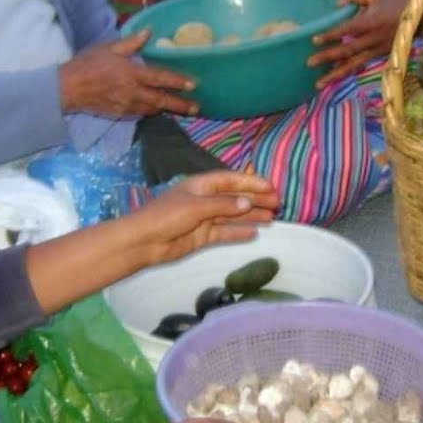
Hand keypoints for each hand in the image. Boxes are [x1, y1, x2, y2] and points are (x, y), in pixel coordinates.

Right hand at [59, 32, 197, 116]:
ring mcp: (127, 105)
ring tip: (179, 108)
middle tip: (196, 107)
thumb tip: (148, 32)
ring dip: (166, 109)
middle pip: (161, 101)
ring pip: (152, 109)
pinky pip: (140, 113)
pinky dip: (150, 110)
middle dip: (180, 105)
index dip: (177, 82)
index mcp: (131, 73)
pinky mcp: (120, 113)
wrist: (69, 88)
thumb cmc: (88, 64)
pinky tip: (155, 108)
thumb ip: (131, 43)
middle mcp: (133, 92)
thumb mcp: (109, 48)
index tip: (193, 84)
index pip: (160, 78)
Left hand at [130, 169, 280, 264]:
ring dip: (252, 215)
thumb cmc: (166, 216)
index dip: (251, 183)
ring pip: (233, 215)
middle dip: (256, 199)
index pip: (231, 180)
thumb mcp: (196, 207)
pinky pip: (225, 232)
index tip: (270, 187)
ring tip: (272, 217)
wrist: (144, 241)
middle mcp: (205, 200)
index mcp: (201, 186)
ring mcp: (204, 218)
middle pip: (235, 197)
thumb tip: (247, 202)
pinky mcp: (202, 236)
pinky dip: (239, 232)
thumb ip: (223, 205)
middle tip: (277, 203)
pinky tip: (255, 233)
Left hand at [302, 0, 412, 85]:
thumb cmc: (398, 2)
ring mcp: (376, 49)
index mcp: (370, 22)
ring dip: (335, 75)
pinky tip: (334, 79)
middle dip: (327, 58)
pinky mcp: (379, 54)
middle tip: (309, 63)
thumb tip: (337, 2)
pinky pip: (360, 65)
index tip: (314, 40)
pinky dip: (346, 72)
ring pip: (352, 64)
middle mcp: (372, 39)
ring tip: (318, 84)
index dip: (331, 35)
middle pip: (347, 51)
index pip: (347, 30)